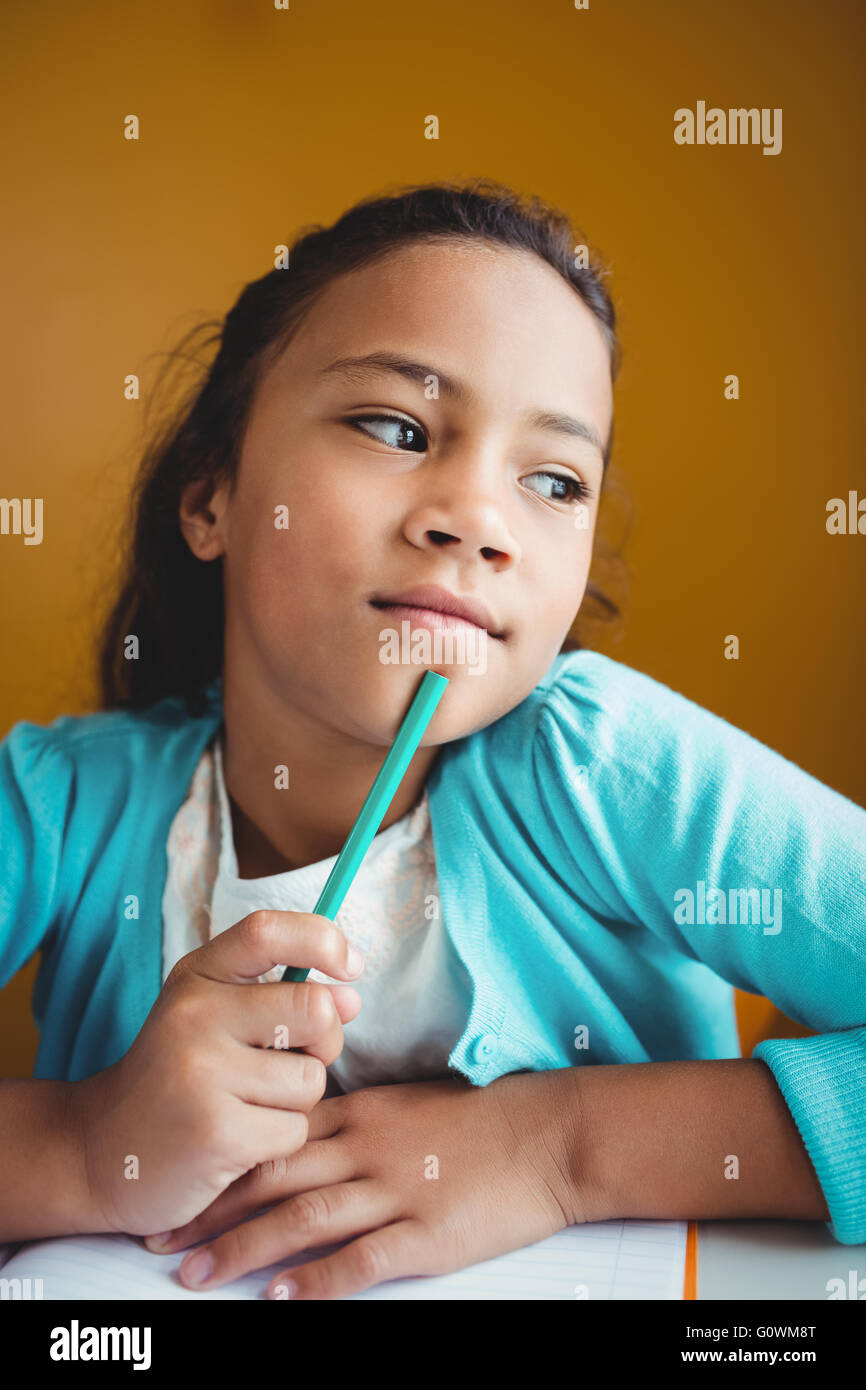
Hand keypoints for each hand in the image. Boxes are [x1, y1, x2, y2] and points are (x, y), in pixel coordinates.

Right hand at [73, 909, 363, 1237]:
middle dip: (326, 1041)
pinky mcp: (216, 1133)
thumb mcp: (215, 1017)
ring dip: (296, 1102)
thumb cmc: (177, 1077)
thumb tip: (351, 997)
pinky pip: (294, 1130)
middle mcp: (195, 1015)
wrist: (104, 1153)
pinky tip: (239, 1142)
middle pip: (315, 1008)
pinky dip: (279, 1143)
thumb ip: (283, 999)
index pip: (267, 931)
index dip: (323, 941)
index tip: (350, 967)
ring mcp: (202, 1074)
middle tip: (292, 1062)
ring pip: (311, 1079)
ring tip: (247, 1106)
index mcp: (197, 977)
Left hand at [144, 1070, 583, 1298]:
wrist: (547, 1135)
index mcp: (360, 1112)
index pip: (272, 1139)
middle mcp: (366, 1147)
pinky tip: (280, 1299)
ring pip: (303, 1219)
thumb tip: (302, 1133)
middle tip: (159, 1239)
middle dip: (212, 1211)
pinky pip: (362, 1259)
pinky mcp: (428, 1233)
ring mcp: (395, 1191)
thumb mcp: (408, 1101)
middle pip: (272, 1179)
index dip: (221, 1167)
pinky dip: (317, 1281)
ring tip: (196, 1275)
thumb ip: (354, 1118)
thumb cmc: (480, 1116)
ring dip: (243, 1249)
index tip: (179, 1189)